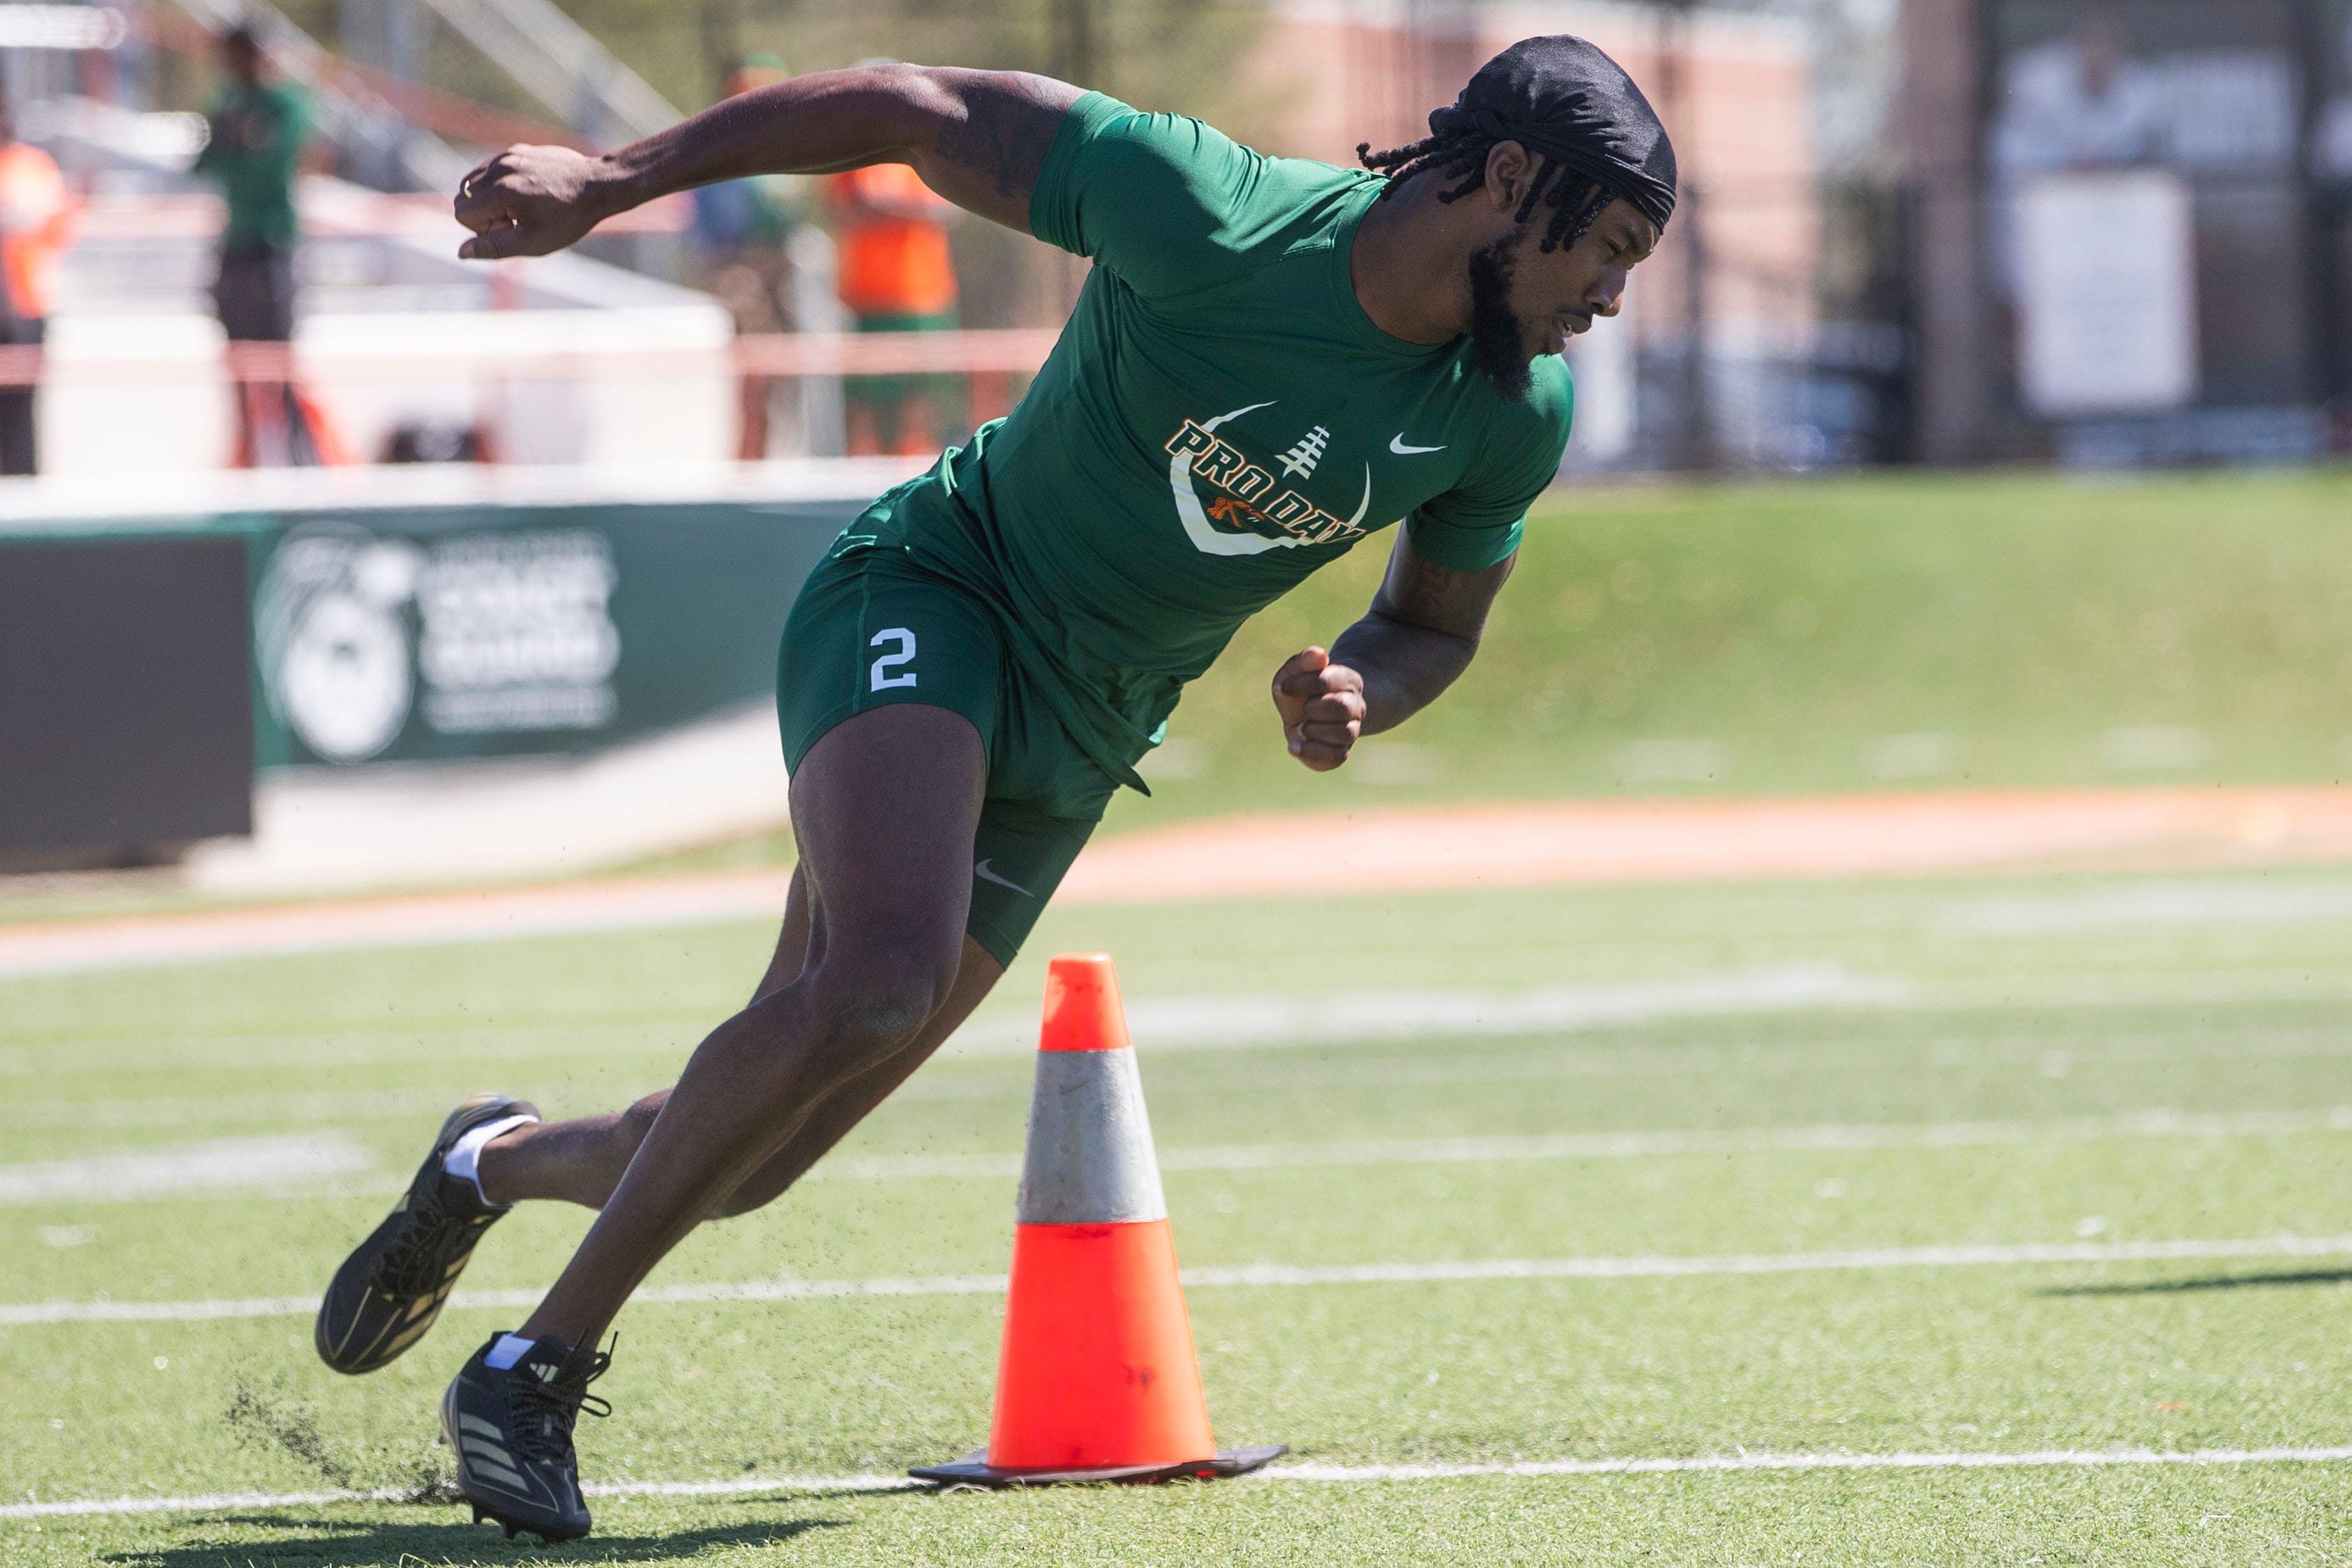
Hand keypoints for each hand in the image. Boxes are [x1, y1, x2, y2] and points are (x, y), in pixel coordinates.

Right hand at [453, 146, 615, 259]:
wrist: (599, 186)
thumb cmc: (568, 218)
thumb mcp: (532, 242)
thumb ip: (493, 248)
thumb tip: (461, 252)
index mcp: (501, 191)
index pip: (462, 214)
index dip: (483, 229)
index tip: (511, 228)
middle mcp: (499, 168)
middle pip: (464, 196)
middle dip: (483, 214)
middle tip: (516, 220)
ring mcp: (507, 155)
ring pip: (474, 181)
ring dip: (489, 199)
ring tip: (522, 207)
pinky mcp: (517, 150)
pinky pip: (490, 169)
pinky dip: (499, 184)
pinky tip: (527, 194)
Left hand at [1271, 646, 1366, 771]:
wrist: (1310, 712)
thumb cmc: (1302, 689)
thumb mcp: (1296, 671)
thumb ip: (1304, 661)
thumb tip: (1319, 655)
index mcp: (1345, 680)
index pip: (1328, 680)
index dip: (1303, 683)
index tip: (1285, 687)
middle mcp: (1353, 705)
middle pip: (1342, 708)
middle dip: (1314, 709)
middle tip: (1302, 708)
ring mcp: (1351, 729)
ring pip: (1345, 733)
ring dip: (1315, 731)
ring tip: (1301, 727)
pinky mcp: (1341, 750)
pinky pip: (1337, 756)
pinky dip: (1312, 753)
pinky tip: (1293, 746)